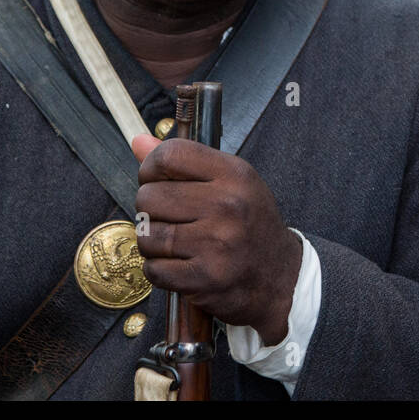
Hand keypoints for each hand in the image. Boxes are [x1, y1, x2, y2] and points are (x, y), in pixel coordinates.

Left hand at [131, 134, 301, 344]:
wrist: (279, 275)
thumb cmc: (250, 224)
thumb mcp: (230, 182)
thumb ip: (185, 162)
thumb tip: (139, 141)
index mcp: (234, 174)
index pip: (169, 155)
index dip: (150, 168)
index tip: (156, 180)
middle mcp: (228, 205)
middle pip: (149, 196)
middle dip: (150, 209)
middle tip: (170, 217)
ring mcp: (217, 243)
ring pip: (147, 234)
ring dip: (153, 242)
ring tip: (175, 242)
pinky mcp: (206, 277)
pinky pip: (154, 269)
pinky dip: (159, 270)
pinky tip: (179, 264)